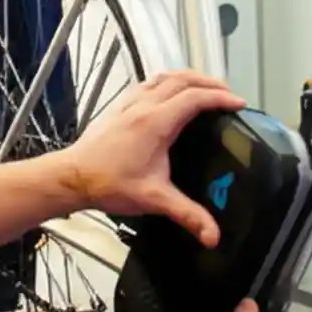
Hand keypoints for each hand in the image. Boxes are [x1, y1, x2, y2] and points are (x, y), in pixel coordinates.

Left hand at [61, 70, 245, 246]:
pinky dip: (169, 81)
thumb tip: (212, 235)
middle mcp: (143, 105)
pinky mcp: (120, 106)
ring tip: (207, 88)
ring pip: (165, 76)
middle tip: (229, 94)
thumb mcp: (153, 199)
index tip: (238, 104)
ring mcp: (130, 102)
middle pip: (183, 79)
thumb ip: (187, 215)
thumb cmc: (108, 184)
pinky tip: (172, 93)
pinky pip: (149, 82)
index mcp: (155, 122)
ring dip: (190, 77)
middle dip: (210, 83)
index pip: (195, 98)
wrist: (72, 177)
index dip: (221, 98)